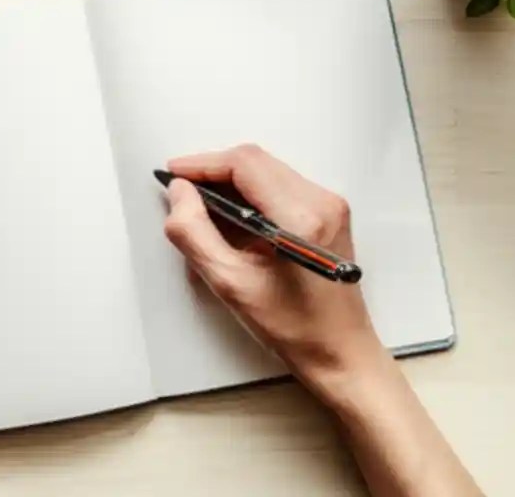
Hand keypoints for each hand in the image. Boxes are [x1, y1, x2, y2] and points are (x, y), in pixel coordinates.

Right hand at [162, 144, 384, 377]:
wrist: (341, 352)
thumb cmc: (292, 327)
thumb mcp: (230, 284)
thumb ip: (195, 233)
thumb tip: (179, 193)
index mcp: (300, 218)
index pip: (244, 165)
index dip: (203, 164)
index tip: (172, 175)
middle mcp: (322, 201)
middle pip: (257, 162)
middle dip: (214, 171)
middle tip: (182, 191)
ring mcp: (330, 205)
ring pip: (269, 171)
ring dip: (232, 181)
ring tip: (201, 205)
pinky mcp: (330, 214)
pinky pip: (283, 186)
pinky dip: (252, 193)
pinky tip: (231, 216)